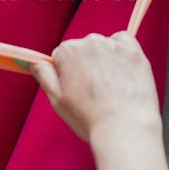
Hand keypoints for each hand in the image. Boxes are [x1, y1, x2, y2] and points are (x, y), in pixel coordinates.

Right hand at [30, 31, 161, 142]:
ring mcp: (113, 44)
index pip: (61, 55)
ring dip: (104, 59)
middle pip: (82, 49)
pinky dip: (121, 52)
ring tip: (111, 87)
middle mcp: (90, 41)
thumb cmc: (90, 118)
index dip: (67, 74)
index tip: (76, 89)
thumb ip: (43, 75)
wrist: (126, 128)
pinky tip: (122, 72)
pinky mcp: (133, 50)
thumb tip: (35, 62)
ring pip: (102, 46)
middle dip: (85, 65)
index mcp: (68, 52)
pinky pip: (123, 42)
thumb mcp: (57, 100)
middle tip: (94, 92)